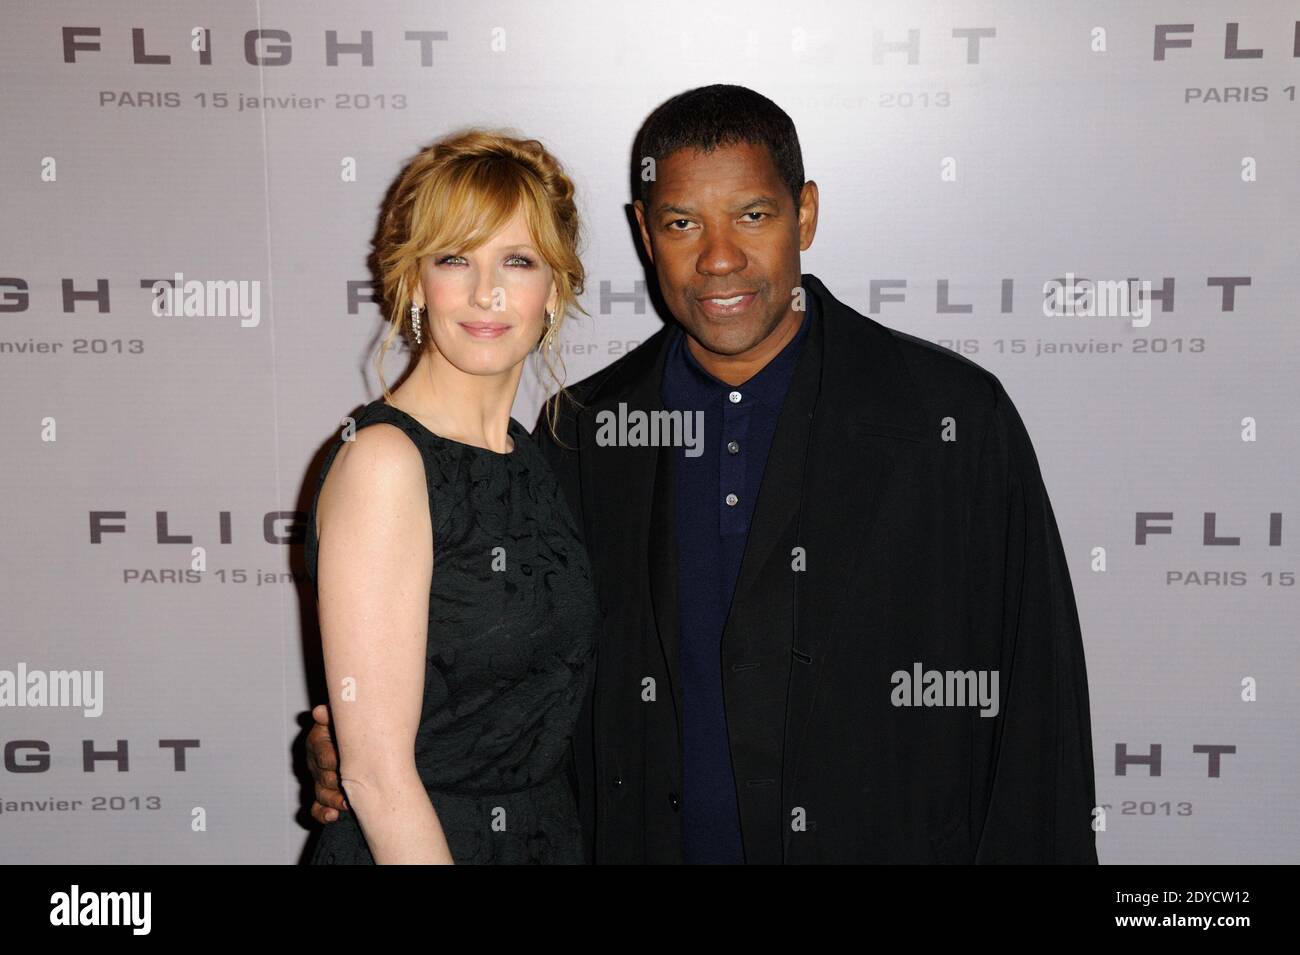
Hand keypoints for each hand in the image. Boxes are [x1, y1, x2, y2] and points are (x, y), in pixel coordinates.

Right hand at [306, 704, 348, 821]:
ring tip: (347, 803)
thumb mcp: (340, 716)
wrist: (354, 737)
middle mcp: (316, 762)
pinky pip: (317, 808)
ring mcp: (319, 779)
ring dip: (333, 800)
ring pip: (320, 794)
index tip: (342, 763)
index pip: (321, 754)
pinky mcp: (323, 794)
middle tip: (351, 785)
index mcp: (317, 741)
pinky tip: (333, 816)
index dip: (331, 760)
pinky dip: (323, 814)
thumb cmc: (348, 725)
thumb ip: (331, 714)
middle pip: (321, 777)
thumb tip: (319, 711)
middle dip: (335, 783)